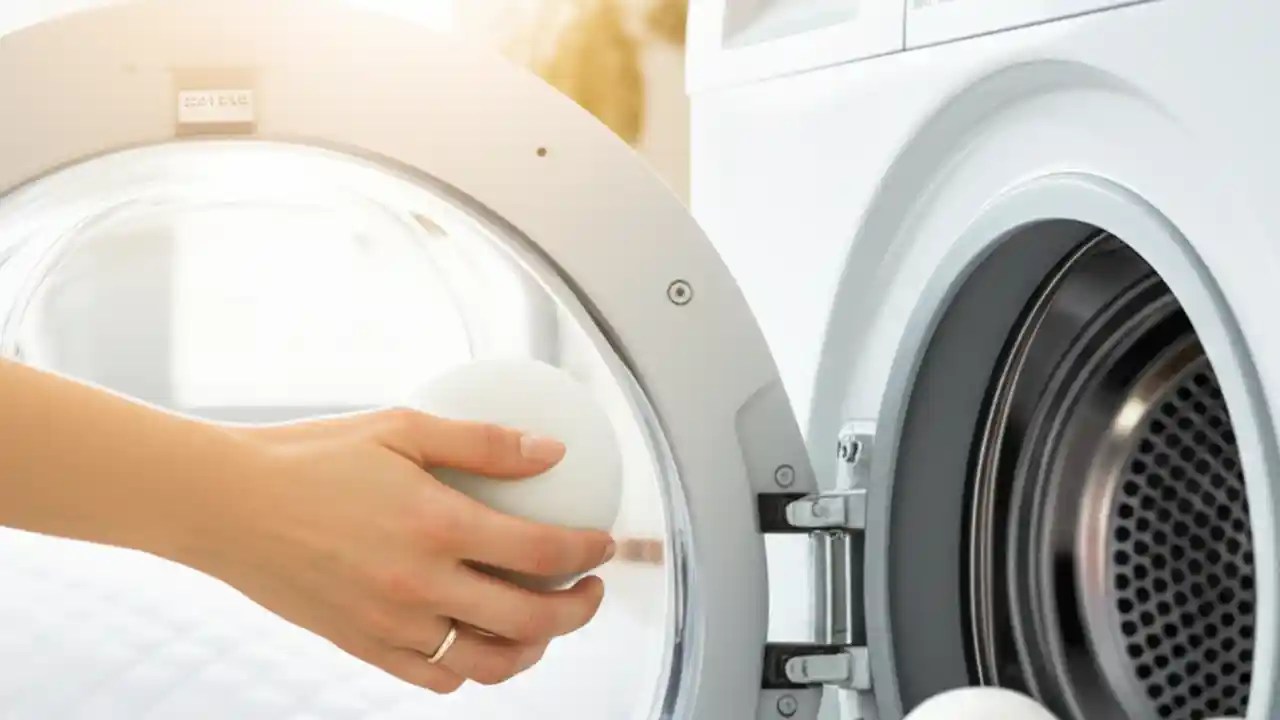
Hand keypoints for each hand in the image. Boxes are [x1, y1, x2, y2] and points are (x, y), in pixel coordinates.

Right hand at [187, 409, 615, 693]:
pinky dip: (470, 669)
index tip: (604, 544)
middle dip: (579, 611)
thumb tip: (553, 451)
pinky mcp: (362, 648)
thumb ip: (483, 441)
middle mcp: (420, 585)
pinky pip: (435, 678)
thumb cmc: (312, 456)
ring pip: (487, 663)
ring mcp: (390, 625)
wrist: (225, 506)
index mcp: (437, 525)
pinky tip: (480, 640)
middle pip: (530, 620)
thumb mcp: (400, 426)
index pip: (543, 551)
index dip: (588, 551)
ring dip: (532, 649)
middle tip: (590, 590)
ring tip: (542, 624)